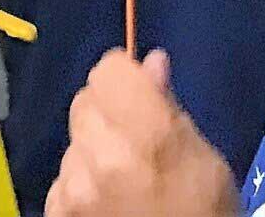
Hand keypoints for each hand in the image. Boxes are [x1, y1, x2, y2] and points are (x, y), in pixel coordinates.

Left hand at [47, 51, 238, 216]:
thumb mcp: (207, 161)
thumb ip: (171, 109)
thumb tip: (152, 62)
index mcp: (146, 132)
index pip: (108, 69)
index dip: (126, 79)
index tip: (141, 96)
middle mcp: (101, 153)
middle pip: (86, 101)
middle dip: (108, 114)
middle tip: (136, 145)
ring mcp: (74, 188)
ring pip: (73, 141)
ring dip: (93, 152)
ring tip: (123, 183)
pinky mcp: (57, 214)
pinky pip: (62, 180)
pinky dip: (80, 187)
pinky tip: (105, 206)